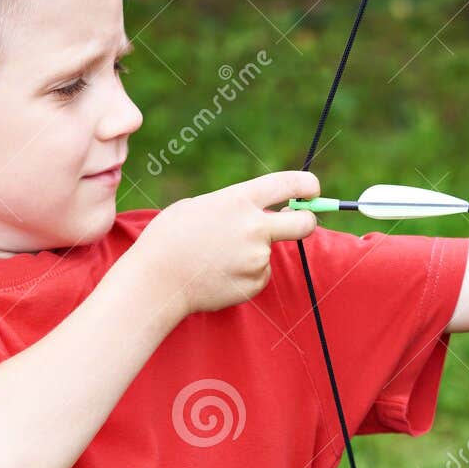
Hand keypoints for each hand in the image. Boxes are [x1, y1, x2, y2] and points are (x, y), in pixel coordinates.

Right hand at [132, 171, 320, 316]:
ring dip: (254, 254)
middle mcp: (255, 227)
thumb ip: (235, 205)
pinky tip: (219, 273)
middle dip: (307, 221)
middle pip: (305, 223)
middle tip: (298, 223)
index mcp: (240, 200)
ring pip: (270, 252)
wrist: (156, 279)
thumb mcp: (200, 206)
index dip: (308, 185)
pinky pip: (260, 274)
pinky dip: (245, 274)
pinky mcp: (254, 282)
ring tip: (218, 257)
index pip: (290, 184)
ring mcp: (257, 257)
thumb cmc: (170, 238)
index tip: (312, 190)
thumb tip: (260, 211)